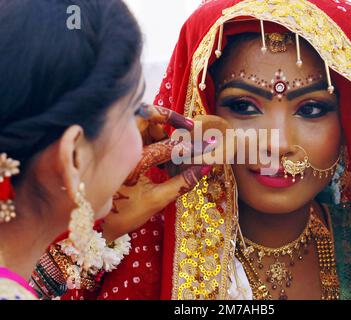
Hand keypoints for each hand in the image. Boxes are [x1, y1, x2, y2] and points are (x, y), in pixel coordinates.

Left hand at [102, 104, 215, 241]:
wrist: (94, 220)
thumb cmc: (123, 212)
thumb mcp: (156, 201)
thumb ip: (182, 183)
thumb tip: (205, 167)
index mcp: (132, 161)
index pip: (167, 147)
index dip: (190, 148)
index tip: (207, 148)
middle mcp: (122, 146)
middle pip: (147, 116)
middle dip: (169, 118)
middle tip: (189, 127)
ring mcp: (118, 143)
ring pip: (142, 122)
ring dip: (161, 126)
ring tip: (178, 140)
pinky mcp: (118, 145)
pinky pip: (138, 131)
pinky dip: (153, 134)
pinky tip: (165, 149)